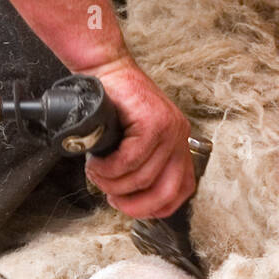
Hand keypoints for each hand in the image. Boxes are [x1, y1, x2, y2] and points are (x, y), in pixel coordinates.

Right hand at [77, 53, 195, 218]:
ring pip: (143, 177)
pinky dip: (110, 168)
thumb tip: (130, 195)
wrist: (105, 70)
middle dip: (135, 205)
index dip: (157, 207)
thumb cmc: (114, 103)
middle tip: (112, 198)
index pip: (181, 188)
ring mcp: (169, 129)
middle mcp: (179, 136)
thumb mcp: (133, 138)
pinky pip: (131, 160)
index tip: (132, 207)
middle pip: (167, 190)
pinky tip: (98, 164)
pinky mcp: (153, 121)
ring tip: (97, 173)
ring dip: (113, 183)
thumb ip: (140, 162)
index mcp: (178, 143)